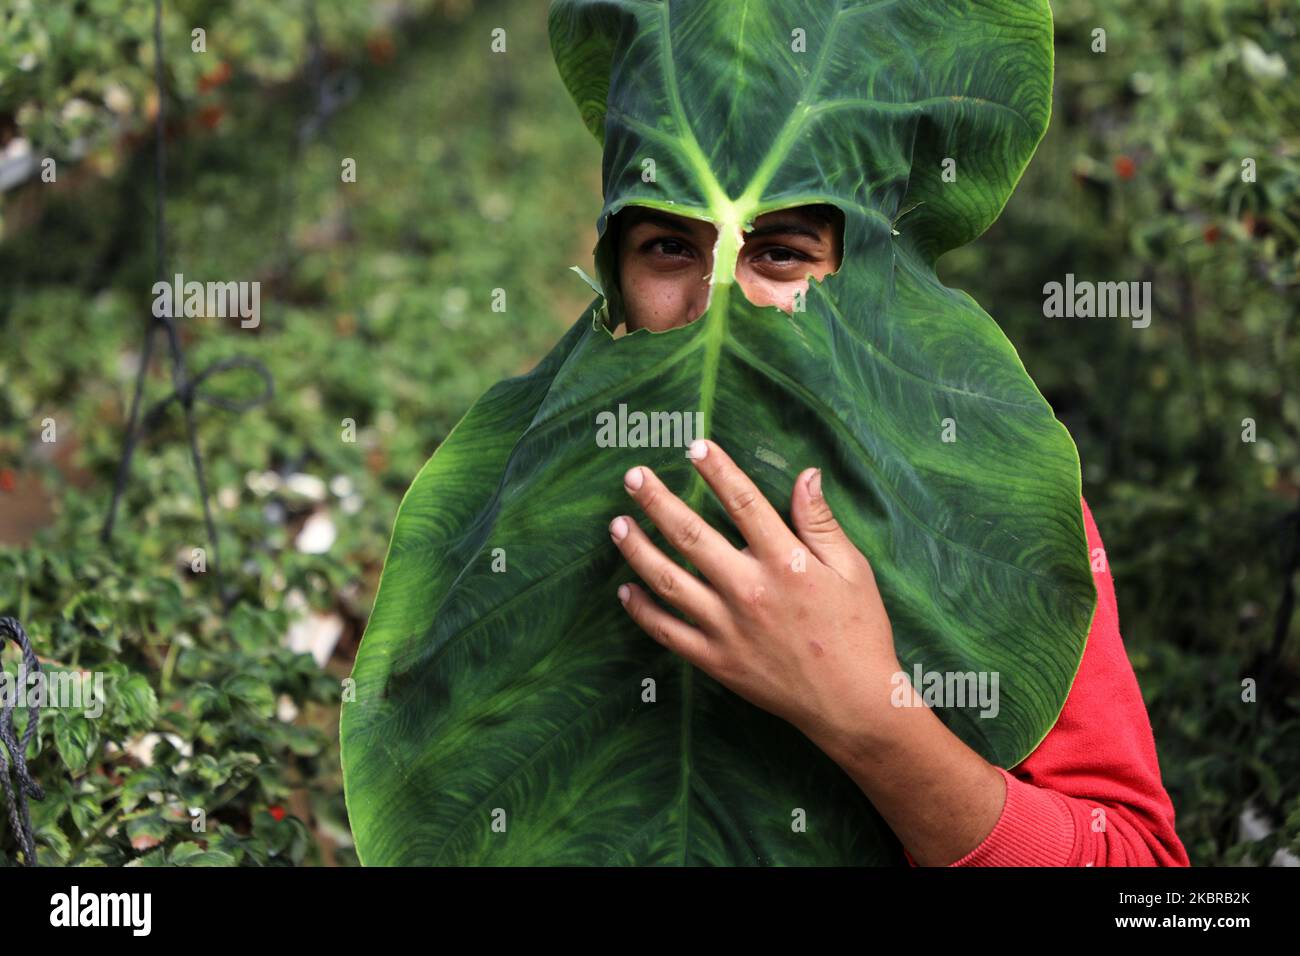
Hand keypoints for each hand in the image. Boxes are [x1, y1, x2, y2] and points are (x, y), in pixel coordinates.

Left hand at [608, 438, 901, 753]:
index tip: (694, 446)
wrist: (852, 705)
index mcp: (787, 562)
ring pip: (669, 581)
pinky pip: (668, 632)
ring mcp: (727, 627)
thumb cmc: (859, 633)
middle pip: (691, 535)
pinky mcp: (716, 660)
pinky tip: (625, 590)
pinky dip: (642, 611)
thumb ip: (821, 523)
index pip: (743, 503)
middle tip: (632, 477)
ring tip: (617, 524)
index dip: (717, 470)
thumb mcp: (852, 570)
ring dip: (638, 550)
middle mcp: (750, 590)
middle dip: (657, 501)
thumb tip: (806, 475)